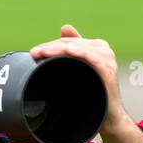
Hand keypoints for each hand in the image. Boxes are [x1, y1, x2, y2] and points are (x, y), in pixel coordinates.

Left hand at [29, 25, 142, 142]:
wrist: (107, 115)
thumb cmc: (92, 93)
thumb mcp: (79, 69)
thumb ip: (72, 49)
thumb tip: (66, 26)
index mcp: (95, 46)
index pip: (68, 41)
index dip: (50, 45)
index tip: (34, 52)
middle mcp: (102, 49)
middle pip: (71, 43)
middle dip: (50, 47)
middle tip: (34, 53)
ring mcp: (106, 58)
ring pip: (77, 48)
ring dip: (58, 49)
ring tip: (43, 53)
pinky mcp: (108, 69)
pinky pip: (92, 57)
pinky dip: (80, 53)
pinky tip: (69, 51)